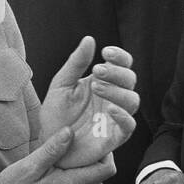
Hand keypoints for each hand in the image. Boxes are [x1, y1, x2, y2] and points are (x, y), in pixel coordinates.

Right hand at [0, 126, 115, 183]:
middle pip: (101, 174)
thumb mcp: (30, 166)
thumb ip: (52, 149)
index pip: (106, 169)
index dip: (107, 152)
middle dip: (97, 156)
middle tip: (83, 140)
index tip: (96, 138)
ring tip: (72, 151)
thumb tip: (70, 131)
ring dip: (87, 166)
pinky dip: (78, 175)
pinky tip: (63, 166)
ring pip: (92, 181)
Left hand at [39, 36, 139, 167]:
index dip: (120, 57)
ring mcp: (115, 118)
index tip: (106, 52)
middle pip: (130, 80)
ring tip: (96, 87)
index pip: (123, 65)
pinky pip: (129, 126)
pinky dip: (123, 116)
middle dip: (116, 73)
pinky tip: (110, 109)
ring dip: (117, 91)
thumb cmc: (56, 115)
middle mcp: (113, 99)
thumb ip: (76, 63)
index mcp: (103, 83)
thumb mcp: (61, 84)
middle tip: (97, 71)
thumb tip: (90, 39)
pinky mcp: (115, 137)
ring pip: (133, 100)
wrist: (50, 145)